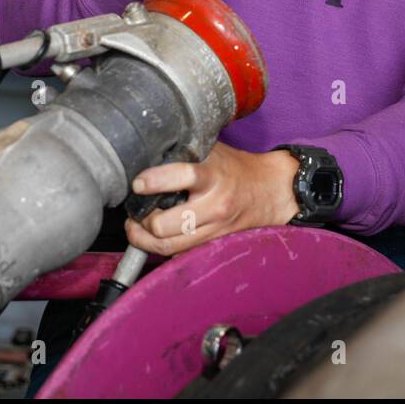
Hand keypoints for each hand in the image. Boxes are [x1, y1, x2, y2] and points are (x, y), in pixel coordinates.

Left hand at [124, 141, 300, 256]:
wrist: (270, 191)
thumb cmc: (235, 168)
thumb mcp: (211, 151)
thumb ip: (181, 154)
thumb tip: (144, 155)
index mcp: (212, 175)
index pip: (180, 177)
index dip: (152, 181)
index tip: (137, 184)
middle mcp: (214, 205)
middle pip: (165, 224)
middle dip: (142, 220)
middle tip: (134, 211)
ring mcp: (214, 228)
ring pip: (169, 245)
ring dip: (145, 239)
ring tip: (137, 228)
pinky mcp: (214, 243)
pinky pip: (180, 252)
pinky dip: (163, 247)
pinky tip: (157, 236)